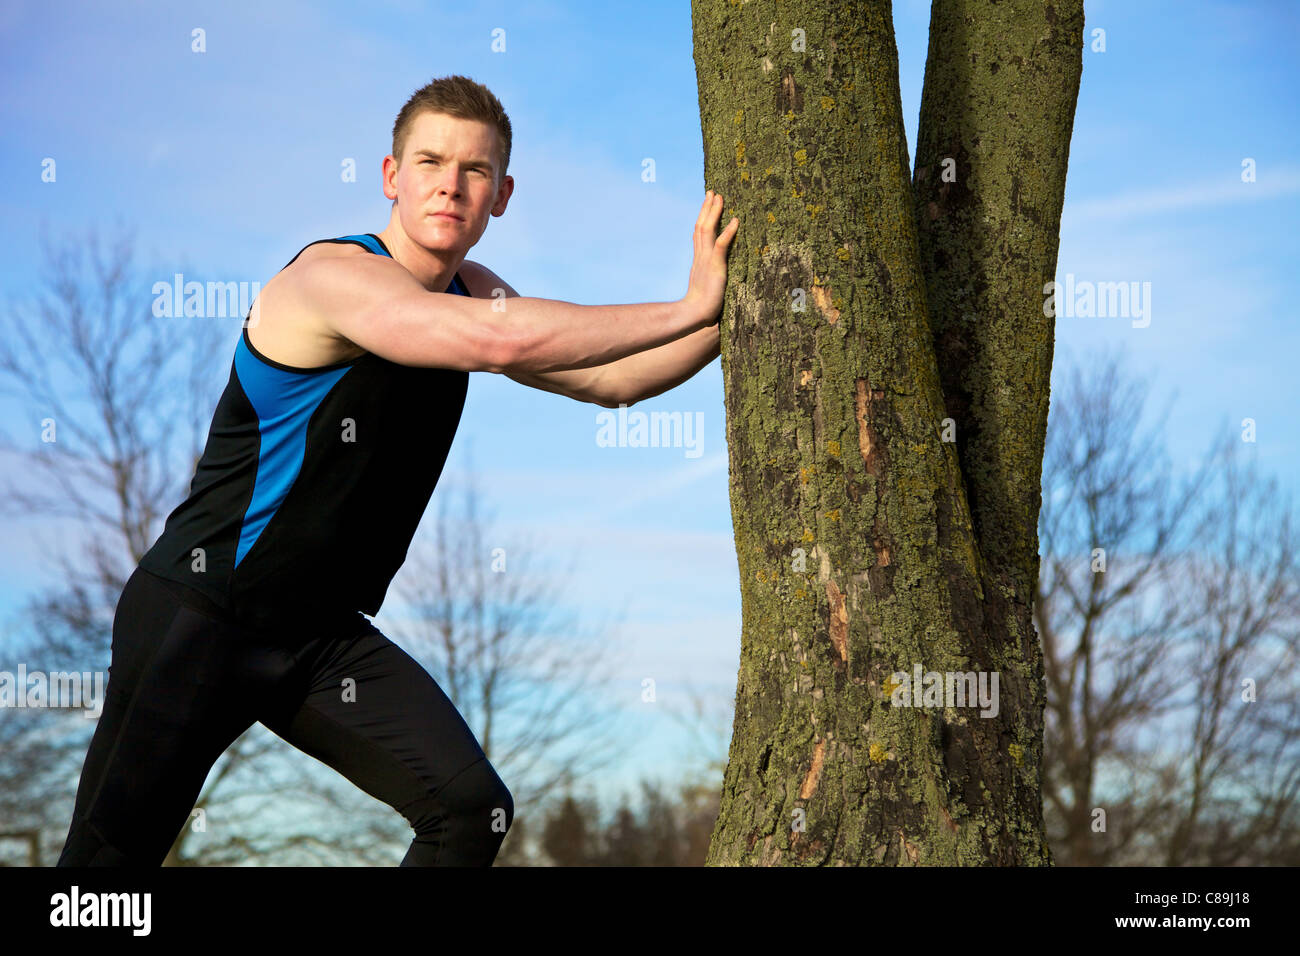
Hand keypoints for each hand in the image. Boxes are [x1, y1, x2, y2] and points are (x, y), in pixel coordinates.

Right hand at [682, 189, 738, 326]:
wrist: (695, 314)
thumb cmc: (702, 307)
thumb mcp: (707, 287)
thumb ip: (710, 279)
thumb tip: (716, 279)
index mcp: (699, 261)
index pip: (699, 235)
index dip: (703, 218)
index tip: (707, 205)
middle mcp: (700, 257)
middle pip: (701, 227)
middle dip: (706, 208)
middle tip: (712, 192)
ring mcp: (707, 260)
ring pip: (707, 230)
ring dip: (714, 212)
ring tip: (720, 197)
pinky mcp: (715, 266)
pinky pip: (721, 245)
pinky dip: (728, 231)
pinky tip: (736, 220)